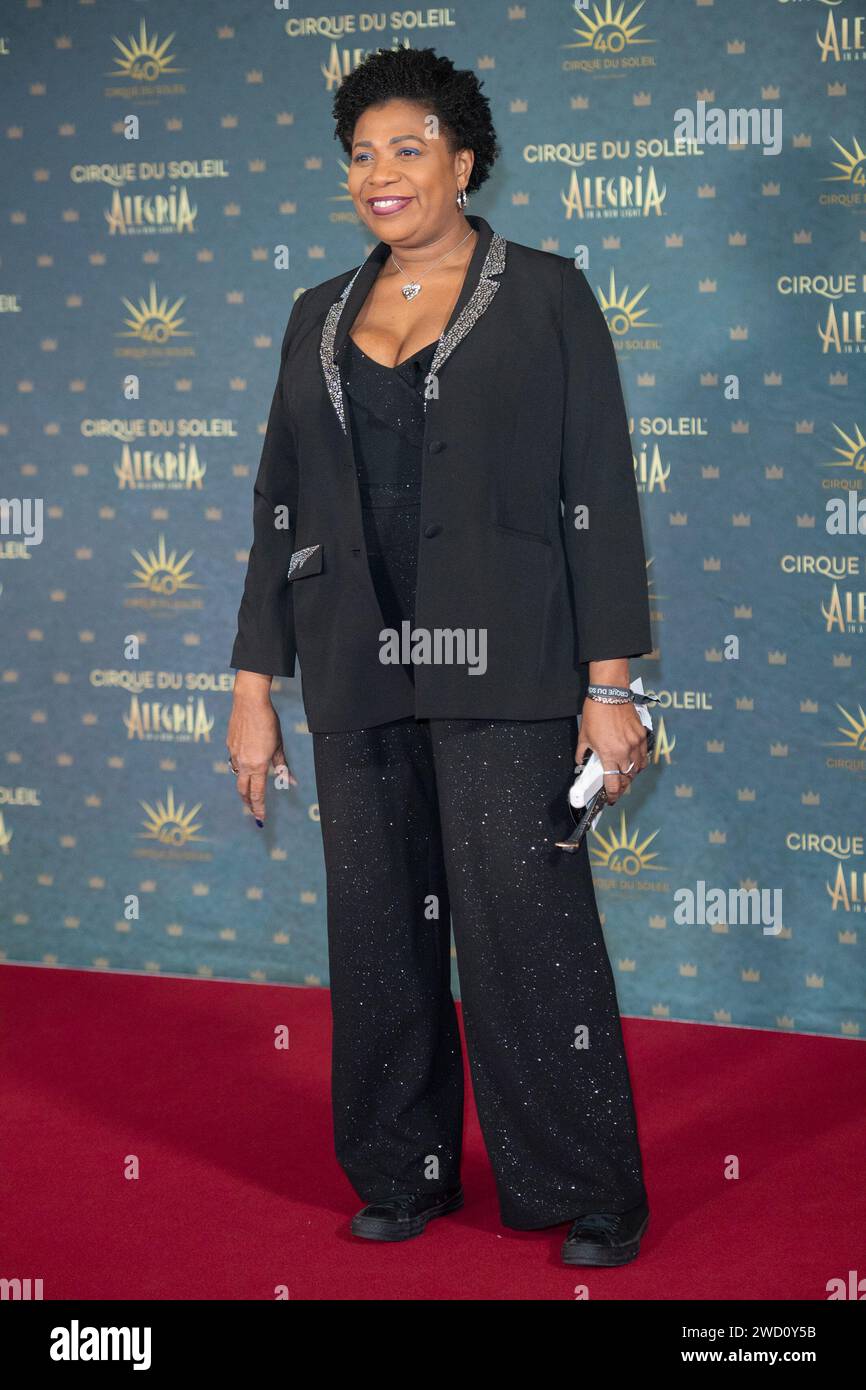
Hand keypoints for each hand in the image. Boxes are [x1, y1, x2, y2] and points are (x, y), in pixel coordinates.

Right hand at [226, 675, 296, 824]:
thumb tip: (292, 782)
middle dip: (248, 802)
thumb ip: (283, 765)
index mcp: (257, 765)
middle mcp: (243, 763)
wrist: (249, 702)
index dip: (259, 808)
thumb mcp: (279, 745)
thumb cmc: (268, 722)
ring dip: (244, 786)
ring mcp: (234, 754)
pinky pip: (235, 761)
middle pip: (243, 790)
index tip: (260, 818)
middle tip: (254, 810)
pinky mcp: (229, 745)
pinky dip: (241, 767)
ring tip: (250, 790)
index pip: (257, 794)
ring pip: (238, 776)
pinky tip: (247, 763)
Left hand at [576, 698, 648, 805]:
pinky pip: (643, 754)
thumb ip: (582, 753)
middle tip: (616, 786)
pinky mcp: (641, 735)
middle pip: (627, 778)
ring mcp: (635, 743)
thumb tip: (581, 762)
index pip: (614, 783)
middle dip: (622, 785)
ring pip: (638, 768)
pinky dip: (639, 761)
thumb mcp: (584, 736)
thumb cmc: (596, 713)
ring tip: (624, 774)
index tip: (611, 798)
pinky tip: (633, 760)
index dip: (613, 794)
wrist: (610, 694)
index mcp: (609, 754)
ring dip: (631, 774)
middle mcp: (625, 751)